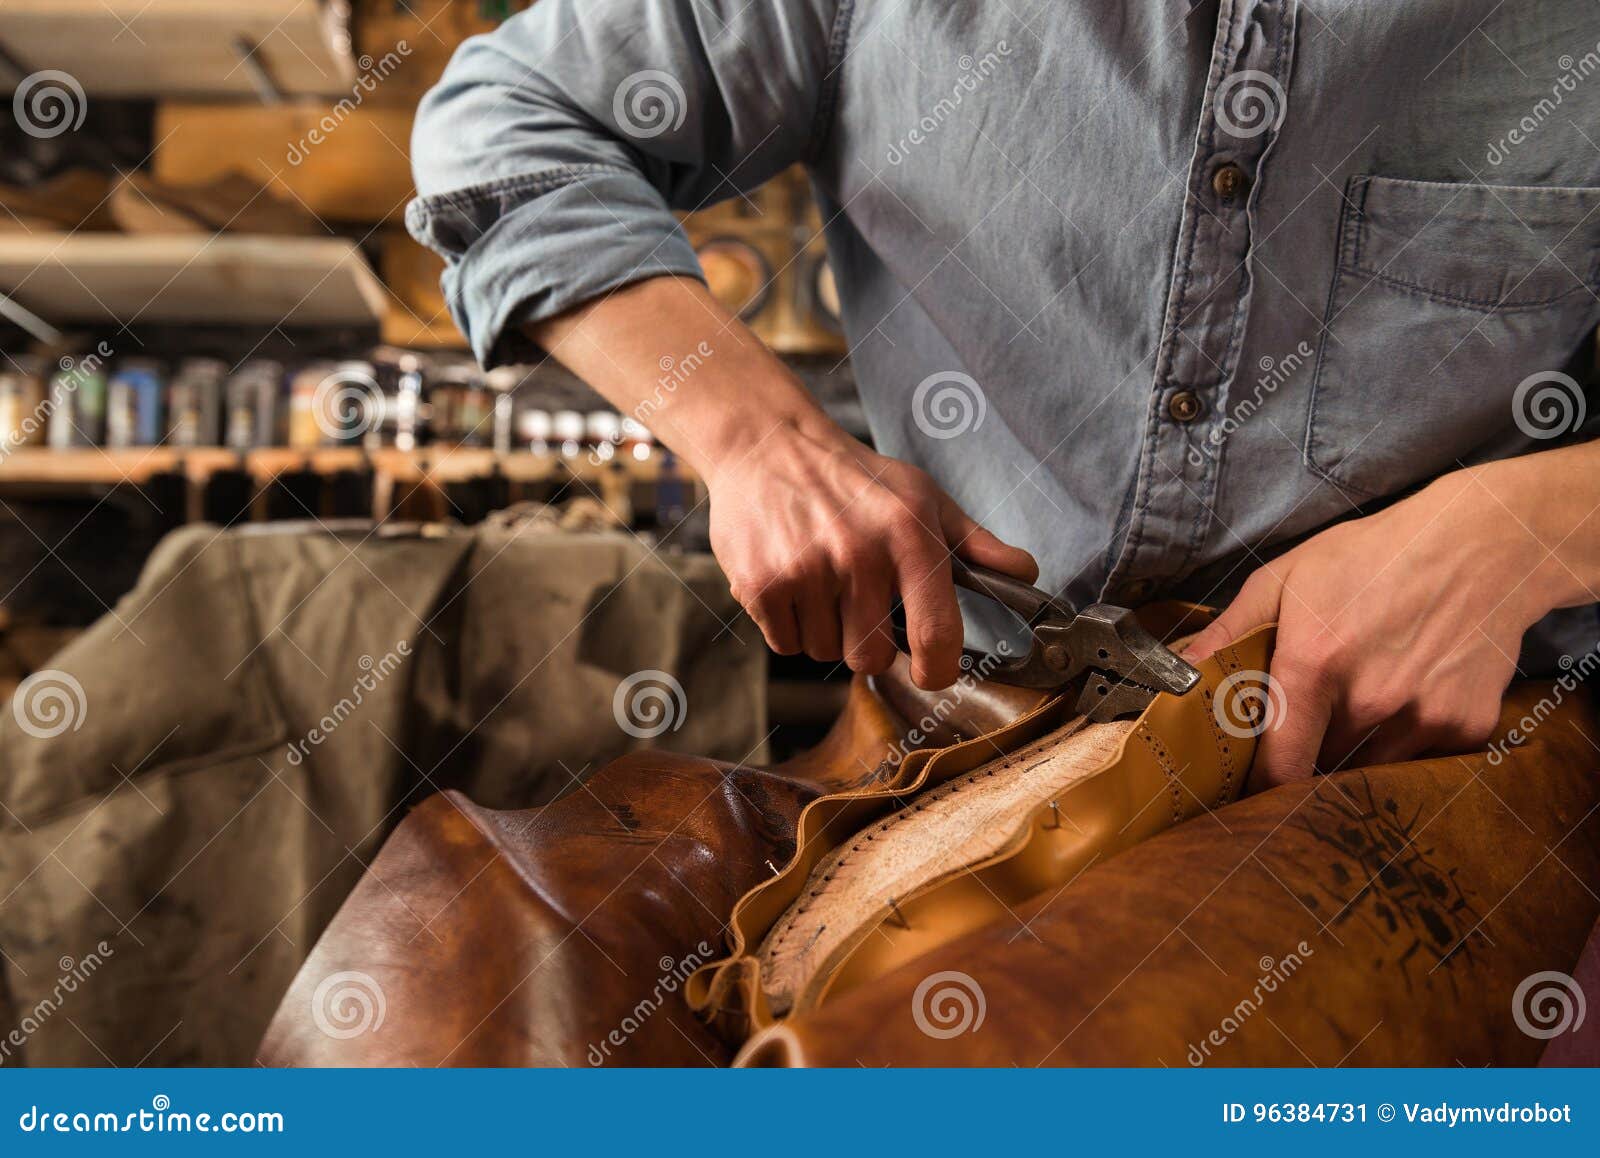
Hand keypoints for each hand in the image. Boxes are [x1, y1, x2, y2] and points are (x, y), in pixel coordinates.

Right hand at [706, 422, 1036, 688]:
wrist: (766, 443)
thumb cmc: (853, 477)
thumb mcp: (921, 496)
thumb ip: (974, 542)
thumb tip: (1025, 573)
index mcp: (908, 534)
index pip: (936, 633)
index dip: (938, 670)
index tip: (933, 673)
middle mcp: (859, 554)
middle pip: (872, 658)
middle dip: (867, 642)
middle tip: (858, 603)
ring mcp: (806, 571)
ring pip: (826, 652)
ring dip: (826, 630)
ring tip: (821, 580)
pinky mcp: (760, 585)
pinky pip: (786, 644)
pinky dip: (789, 624)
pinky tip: (791, 581)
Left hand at [1182, 471, 1551, 788]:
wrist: (1480, 543)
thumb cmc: (1372, 557)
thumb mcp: (1288, 577)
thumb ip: (1231, 629)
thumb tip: (1181, 668)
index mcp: (1314, 666)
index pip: (1279, 766)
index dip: (1261, 786)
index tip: (1250, 787)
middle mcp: (1370, 701)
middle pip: (1322, 767)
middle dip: (1309, 755)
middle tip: (1307, 728)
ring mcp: (1423, 717)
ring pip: (1371, 767)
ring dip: (1358, 749)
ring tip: (1362, 699)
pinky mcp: (1467, 726)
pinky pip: (1421, 756)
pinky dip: (1408, 737)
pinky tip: (1410, 691)